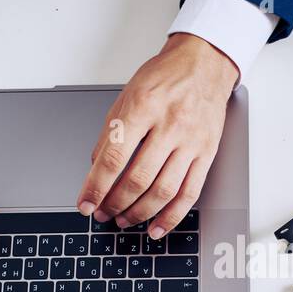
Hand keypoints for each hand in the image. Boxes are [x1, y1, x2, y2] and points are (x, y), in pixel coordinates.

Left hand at [76, 33, 237, 237]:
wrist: (204, 64)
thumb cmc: (164, 77)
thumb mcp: (127, 96)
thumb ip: (110, 133)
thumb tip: (96, 170)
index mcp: (142, 108)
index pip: (114, 157)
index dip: (96, 186)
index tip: (85, 204)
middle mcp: (169, 126)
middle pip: (138, 179)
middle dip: (115, 203)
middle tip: (103, 213)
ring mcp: (191, 142)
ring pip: (163, 191)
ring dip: (139, 212)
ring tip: (124, 220)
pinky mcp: (207, 153)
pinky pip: (190, 193)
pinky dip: (172, 216)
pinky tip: (157, 227)